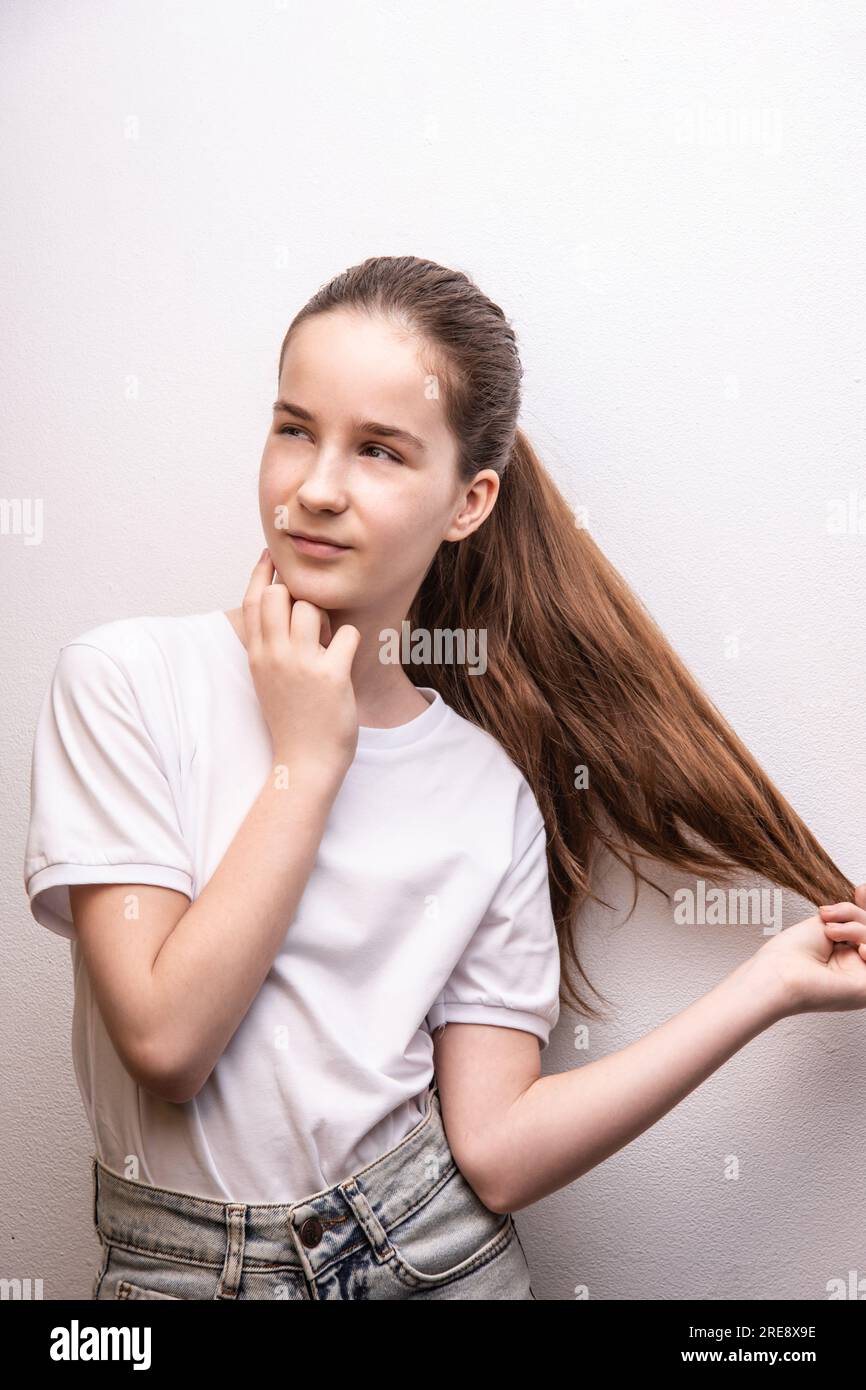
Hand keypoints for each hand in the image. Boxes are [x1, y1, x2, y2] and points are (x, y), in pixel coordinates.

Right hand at [241, 548, 361, 777]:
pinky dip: (351, 642)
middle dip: (299, 596)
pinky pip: (348, 634)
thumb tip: (278, 607)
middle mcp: (274, 655)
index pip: (253, 600)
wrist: (305, 761)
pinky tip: (345, 661)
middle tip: (312, 618)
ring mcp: (301, 664)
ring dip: (328, 619)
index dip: (262, 572)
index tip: (272, 555)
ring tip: (328, 645)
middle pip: (280, 594)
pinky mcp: (330, 675)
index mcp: (257, 655)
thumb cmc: (292, 718)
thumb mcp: (266, 678)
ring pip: (313, 608)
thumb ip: (268, 645)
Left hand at [753, 883, 865, 1015]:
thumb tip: (863, 891)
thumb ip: (846, 914)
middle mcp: (853, 965)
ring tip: (831, 933)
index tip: (860, 891)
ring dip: (857, 929)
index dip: (862, 910)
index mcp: (842, 952)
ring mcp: (860, 977)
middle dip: (853, 914)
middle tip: (828, 917)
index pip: (863, 927)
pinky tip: (861, 949)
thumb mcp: (823, 922)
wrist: (780, 974)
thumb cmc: (790, 953)